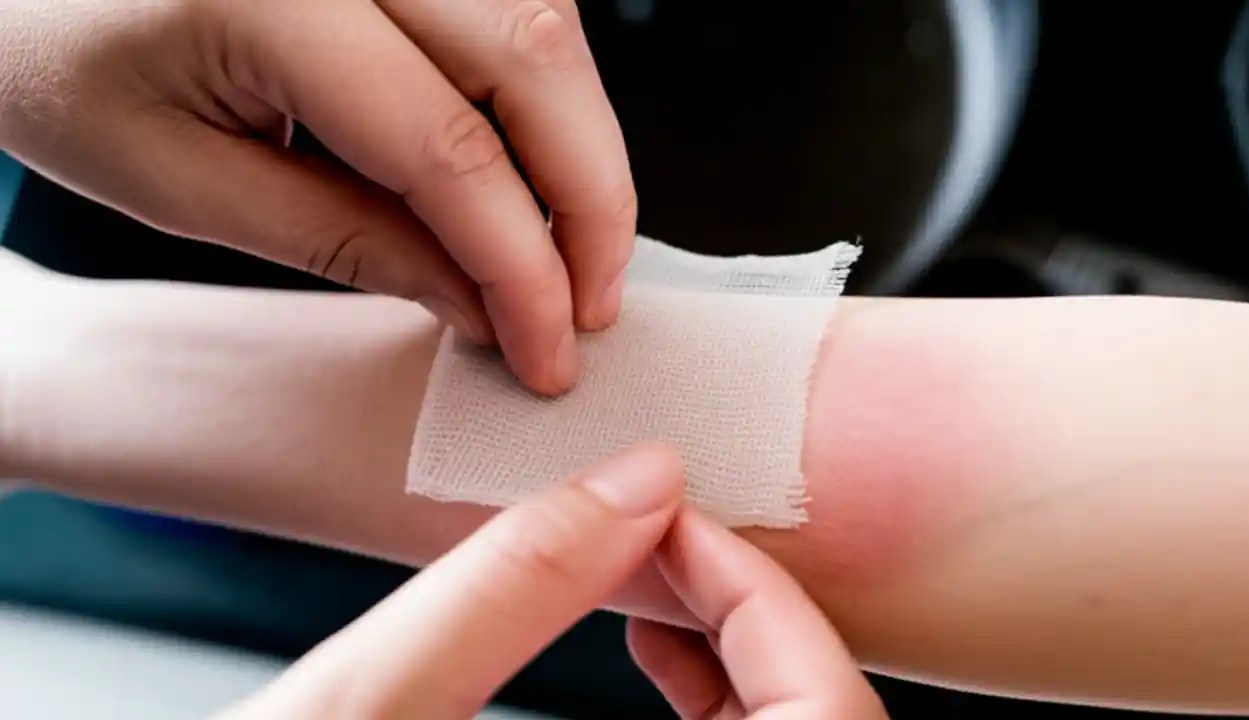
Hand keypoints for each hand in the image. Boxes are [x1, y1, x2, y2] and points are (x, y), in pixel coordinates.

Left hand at [0, 0, 635, 395]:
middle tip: (591, 306)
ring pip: (544, 17)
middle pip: (534, 53)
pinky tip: (527, 165)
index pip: (446, 145)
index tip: (547, 349)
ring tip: (566, 247)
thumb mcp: (181, 183)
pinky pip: (509, 0)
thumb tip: (484, 300)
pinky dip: (538, 90)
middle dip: (591, 197)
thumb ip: (348, 242)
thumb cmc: (57, 61)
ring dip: (578, 140)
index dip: (521, 263)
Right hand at [219, 444, 884, 718]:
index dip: (761, 598)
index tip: (673, 516)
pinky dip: (712, 690)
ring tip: (652, 572)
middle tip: (662, 534)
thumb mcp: (365, 705)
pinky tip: (649, 645)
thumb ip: (510, 588)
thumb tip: (640, 478)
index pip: (822, 718)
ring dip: (734, 645)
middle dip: (749, 612)